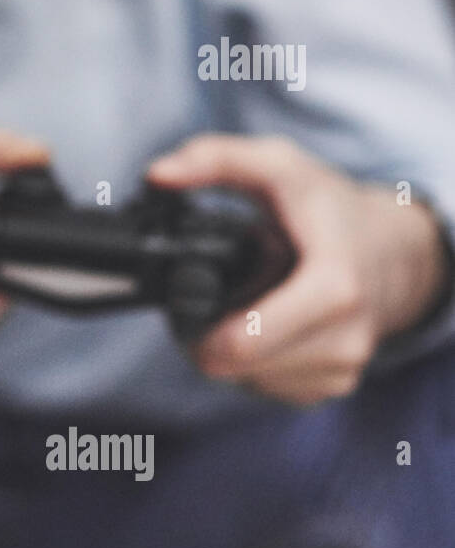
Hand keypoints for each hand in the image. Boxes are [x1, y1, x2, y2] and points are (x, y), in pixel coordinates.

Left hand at [149, 134, 449, 403]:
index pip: (242, 342)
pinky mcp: (331, 387)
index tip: (194, 294)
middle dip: (205, 335)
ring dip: (229, 349)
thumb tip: (158, 175)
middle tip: (209, 295)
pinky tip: (263, 326)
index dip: (200, 326)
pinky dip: (252, 362)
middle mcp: (343, 339)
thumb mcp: (278, 165)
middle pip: (231, 365)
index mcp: (334, 288)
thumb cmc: (329, 208)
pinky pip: (265, 387)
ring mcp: (340, 369)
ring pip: (243, 380)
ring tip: (244, 304)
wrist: (390, 251)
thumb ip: (215, 159)